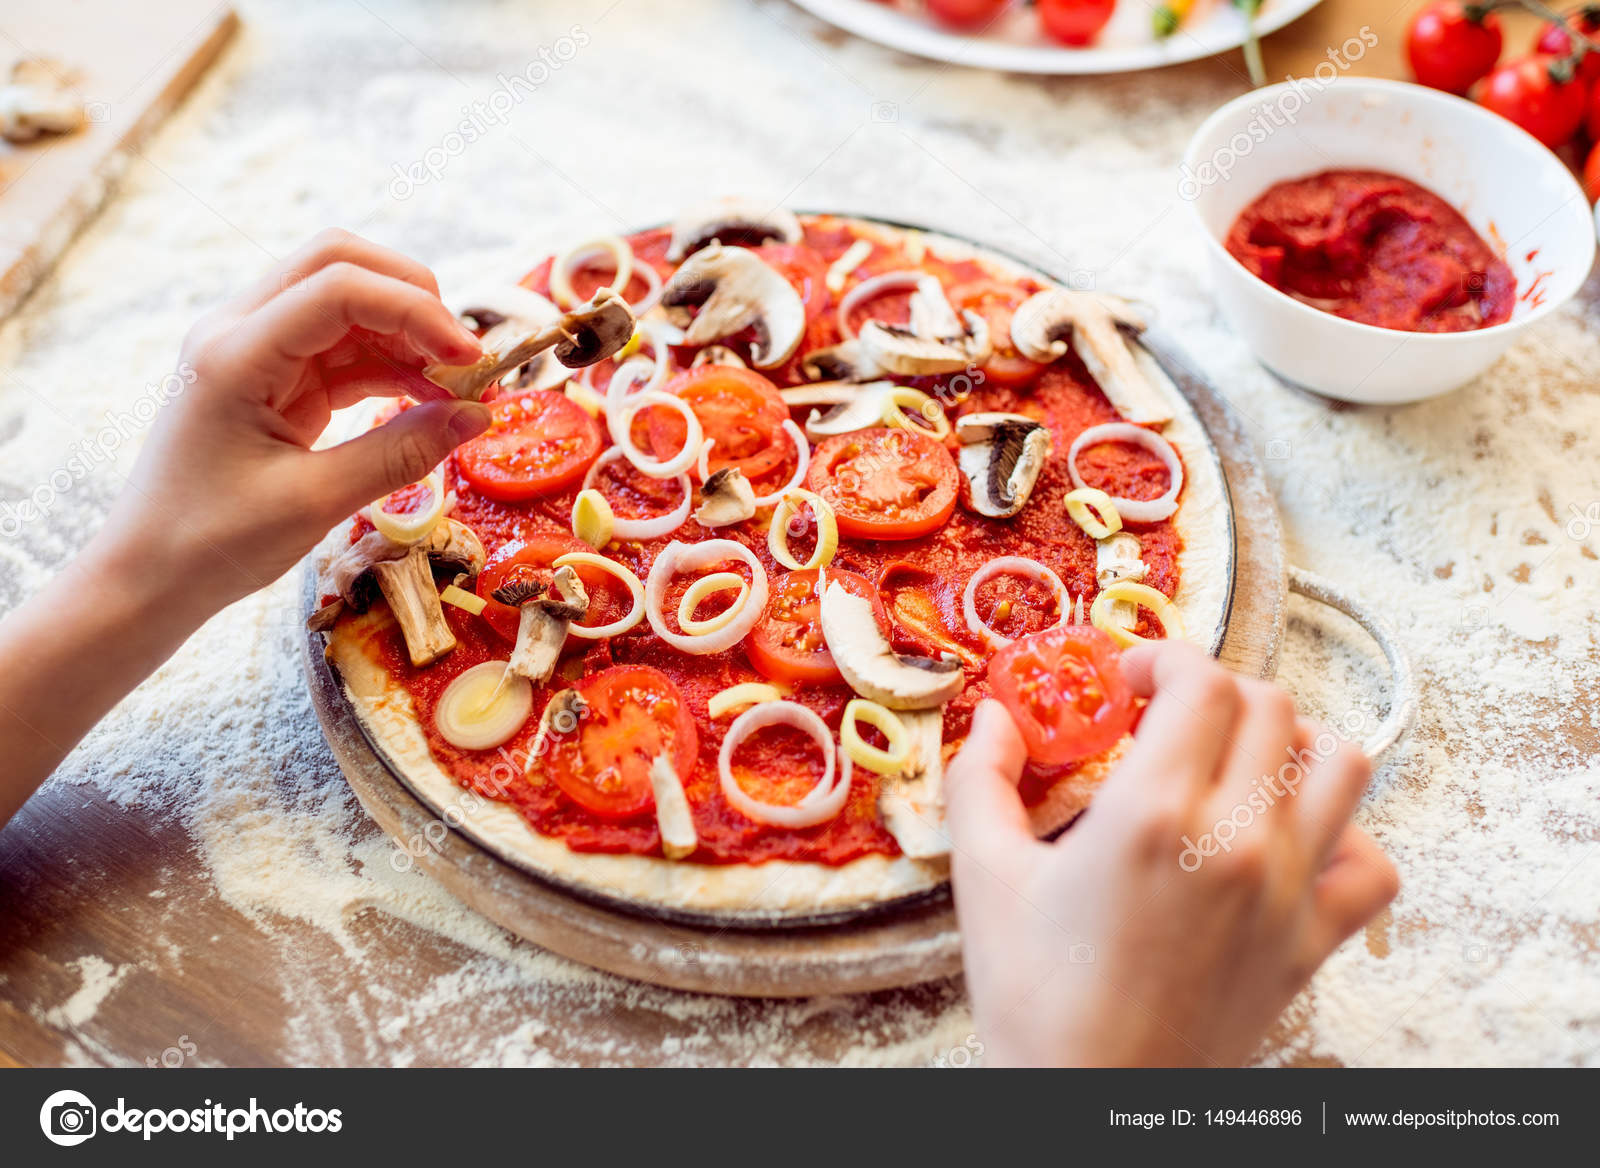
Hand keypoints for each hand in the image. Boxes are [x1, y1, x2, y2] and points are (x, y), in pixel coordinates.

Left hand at [107, 228, 487, 610]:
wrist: (149, 575)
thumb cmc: (211, 543)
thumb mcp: (314, 502)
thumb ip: (399, 453)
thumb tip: (474, 418)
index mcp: (235, 352)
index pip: (339, 288)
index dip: (417, 312)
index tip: (473, 362)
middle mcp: (240, 331)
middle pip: (339, 264)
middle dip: (413, 298)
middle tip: (465, 360)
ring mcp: (256, 350)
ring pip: (347, 303)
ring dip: (408, 334)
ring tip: (457, 388)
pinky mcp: (274, 378)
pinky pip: (344, 348)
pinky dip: (392, 365)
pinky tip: (427, 400)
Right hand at [945, 641, 1397, 1066]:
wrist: (1088, 1101)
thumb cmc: (1032, 994)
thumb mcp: (984, 875)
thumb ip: (980, 780)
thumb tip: (991, 716)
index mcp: (1151, 815)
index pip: (1201, 682)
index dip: (1165, 657)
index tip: (1131, 680)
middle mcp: (1233, 842)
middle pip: (1269, 707)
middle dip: (1216, 690)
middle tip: (1168, 716)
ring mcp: (1285, 895)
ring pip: (1342, 766)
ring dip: (1295, 741)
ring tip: (1244, 756)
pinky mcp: (1310, 944)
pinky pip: (1370, 865)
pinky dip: (1345, 836)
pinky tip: (1290, 838)